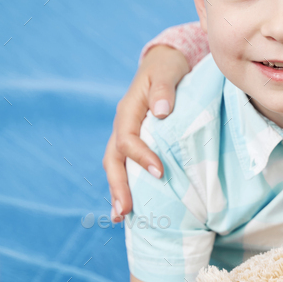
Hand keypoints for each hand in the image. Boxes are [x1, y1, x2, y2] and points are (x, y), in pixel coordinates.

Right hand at [102, 45, 188, 221]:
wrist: (165, 64)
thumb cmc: (168, 68)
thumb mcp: (168, 71)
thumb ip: (164, 89)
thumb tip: (162, 111)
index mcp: (128, 111)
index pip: (128, 140)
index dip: (141, 157)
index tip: (159, 172)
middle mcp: (123, 126)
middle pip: (113, 160)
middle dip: (118, 187)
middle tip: (124, 211)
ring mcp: (127, 136)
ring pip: (116, 167)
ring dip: (118, 192)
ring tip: (121, 217)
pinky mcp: (136, 143)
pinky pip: (127, 167)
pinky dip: (128, 186)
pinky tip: (134, 207)